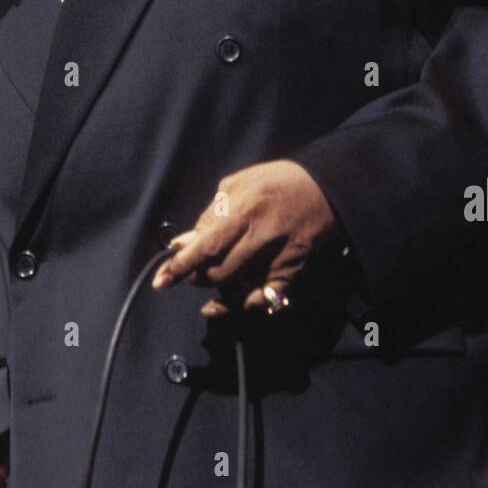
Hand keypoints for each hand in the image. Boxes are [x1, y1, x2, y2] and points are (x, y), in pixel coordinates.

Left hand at [152, 159, 336, 316]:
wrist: (326, 189)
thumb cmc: (277, 181)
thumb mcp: (239, 184)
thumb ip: (211, 214)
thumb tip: (185, 242)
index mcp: (247, 209)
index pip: (206, 246)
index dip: (180, 266)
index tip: (161, 280)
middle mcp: (263, 237)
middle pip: (218, 272)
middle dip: (197, 276)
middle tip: (191, 270)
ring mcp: (280, 258)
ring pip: (237, 288)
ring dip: (216, 287)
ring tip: (210, 275)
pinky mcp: (293, 273)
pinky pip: (262, 300)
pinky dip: (241, 306)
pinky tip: (228, 302)